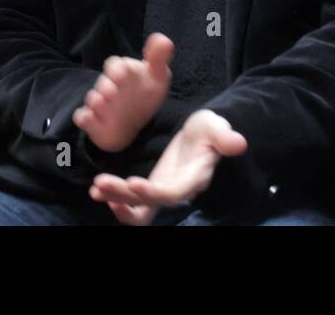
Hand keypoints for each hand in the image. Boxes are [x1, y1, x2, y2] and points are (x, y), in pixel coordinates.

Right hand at [73, 32, 172, 151]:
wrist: (134, 123)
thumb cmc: (145, 95)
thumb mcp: (158, 77)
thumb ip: (159, 58)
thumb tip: (162, 38)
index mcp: (121, 72)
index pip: (114, 64)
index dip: (116, 69)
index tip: (122, 76)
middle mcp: (108, 87)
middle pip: (102, 82)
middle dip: (106, 87)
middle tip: (112, 93)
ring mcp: (98, 103)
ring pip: (93, 99)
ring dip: (98, 103)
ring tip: (107, 107)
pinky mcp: (91, 120)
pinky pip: (82, 117)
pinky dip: (86, 118)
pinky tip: (92, 119)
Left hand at [88, 109, 246, 225]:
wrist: (202, 135)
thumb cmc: (209, 130)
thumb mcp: (216, 127)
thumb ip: (223, 136)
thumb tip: (239, 142)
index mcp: (194, 178)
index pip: (173, 193)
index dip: (153, 192)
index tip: (132, 183)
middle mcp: (177, 191)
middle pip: (149, 204)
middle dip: (124, 196)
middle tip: (101, 183)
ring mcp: (163, 193)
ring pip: (138, 208)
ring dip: (116, 200)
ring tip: (96, 187)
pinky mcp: (152, 190)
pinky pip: (133, 204)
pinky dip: (116, 199)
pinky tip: (97, 189)